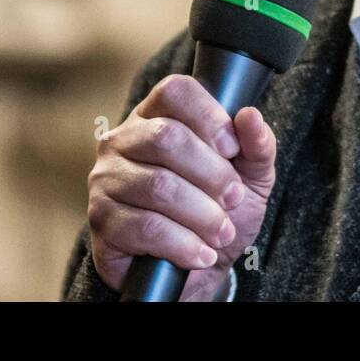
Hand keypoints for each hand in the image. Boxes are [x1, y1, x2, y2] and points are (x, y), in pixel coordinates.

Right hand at [85, 73, 276, 299]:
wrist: (199, 268)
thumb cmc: (221, 210)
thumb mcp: (252, 176)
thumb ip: (257, 145)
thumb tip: (250, 116)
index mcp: (158, 115)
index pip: (176, 91)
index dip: (209, 116)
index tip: (232, 149)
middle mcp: (124, 140)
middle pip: (167, 138)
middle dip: (212, 174)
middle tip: (233, 199)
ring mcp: (107, 179)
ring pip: (159, 186)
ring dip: (202, 214)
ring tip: (221, 232)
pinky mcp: (102, 221)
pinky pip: (145, 227)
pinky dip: (183, 243)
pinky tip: (200, 253)